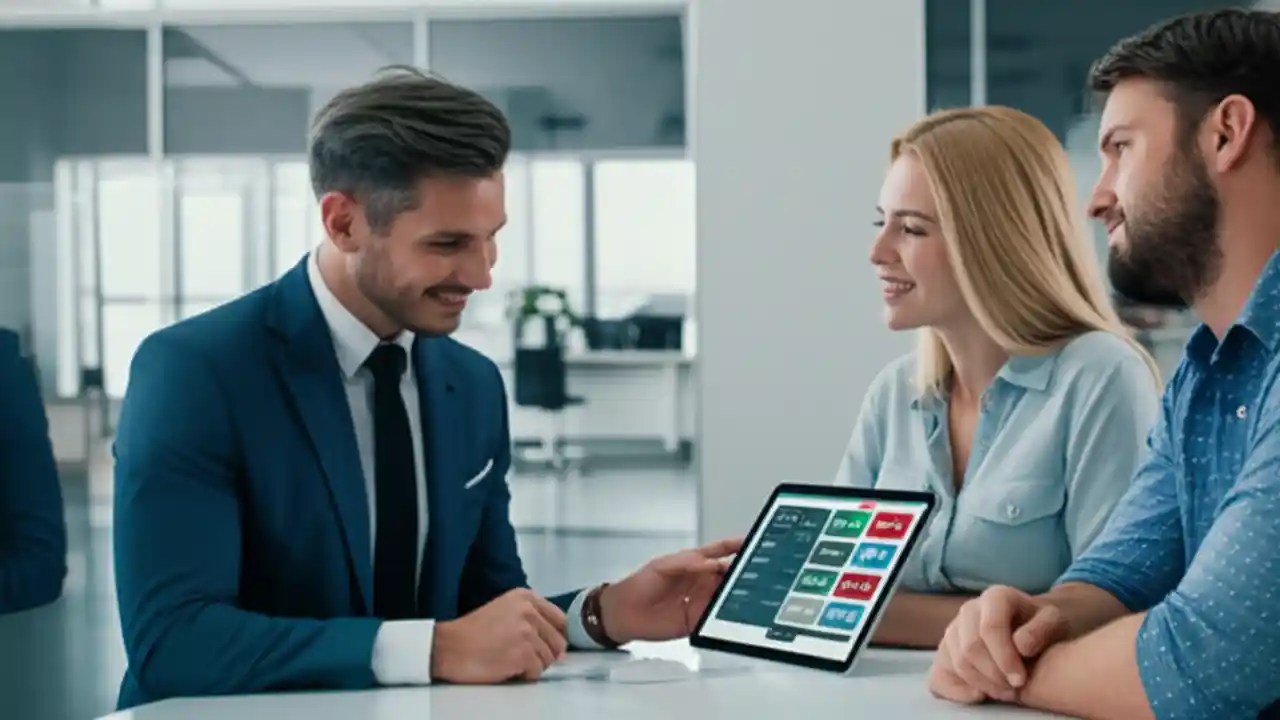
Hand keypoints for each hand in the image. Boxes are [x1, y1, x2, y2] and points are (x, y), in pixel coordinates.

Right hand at [431, 588, 567, 682]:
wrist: (450, 646)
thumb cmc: (473, 632)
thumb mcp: (505, 610)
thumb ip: (533, 619)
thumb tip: (560, 646)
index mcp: (526, 597)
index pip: (560, 619)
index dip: (555, 636)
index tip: (544, 644)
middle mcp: (529, 611)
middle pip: (558, 641)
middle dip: (545, 654)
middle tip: (525, 657)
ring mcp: (527, 632)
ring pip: (549, 658)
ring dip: (534, 665)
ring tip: (512, 660)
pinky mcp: (523, 653)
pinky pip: (537, 672)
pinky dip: (525, 675)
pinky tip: (508, 668)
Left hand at [598, 537, 742, 643]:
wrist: (624, 612)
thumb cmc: (641, 583)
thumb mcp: (663, 566)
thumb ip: (689, 563)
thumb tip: (714, 564)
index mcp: (696, 563)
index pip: (722, 551)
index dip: (738, 546)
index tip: (754, 542)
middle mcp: (703, 581)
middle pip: (729, 575)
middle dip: (744, 572)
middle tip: (759, 571)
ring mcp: (702, 601)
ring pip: (727, 597)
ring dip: (739, 595)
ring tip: (753, 592)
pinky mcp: (698, 621)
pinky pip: (716, 618)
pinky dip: (727, 617)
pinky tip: (736, 615)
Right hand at [931, 586, 1068, 703]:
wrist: (1029, 628)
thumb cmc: (1041, 626)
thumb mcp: (1054, 621)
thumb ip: (1042, 629)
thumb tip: (1021, 645)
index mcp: (995, 597)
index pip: (989, 628)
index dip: (1004, 658)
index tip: (1021, 680)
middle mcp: (969, 609)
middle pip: (970, 647)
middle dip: (993, 674)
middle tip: (1014, 690)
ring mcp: (953, 630)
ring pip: (957, 661)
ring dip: (982, 683)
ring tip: (1006, 693)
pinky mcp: (945, 651)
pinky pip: (938, 675)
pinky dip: (955, 690)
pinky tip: (978, 696)